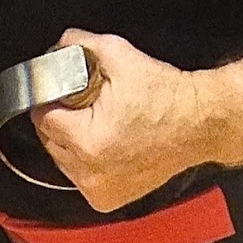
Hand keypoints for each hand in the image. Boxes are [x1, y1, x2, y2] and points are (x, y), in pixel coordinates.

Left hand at [31, 30, 207, 211]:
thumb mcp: (116, 53)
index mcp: (89, 142)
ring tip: (96, 120)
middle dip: (60, 116)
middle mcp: (93, 173)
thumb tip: (54, 48)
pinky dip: (83, 157)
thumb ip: (75, 44)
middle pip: (48, 138)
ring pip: (60, 157)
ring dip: (69, 138)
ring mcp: (102, 191)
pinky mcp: (110, 198)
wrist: (201, 122)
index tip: (60, 90)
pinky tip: (102, 139)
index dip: (49, 96)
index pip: (41, 116)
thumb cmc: (166, 96)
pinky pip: (78, 173)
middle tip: (83, 102)